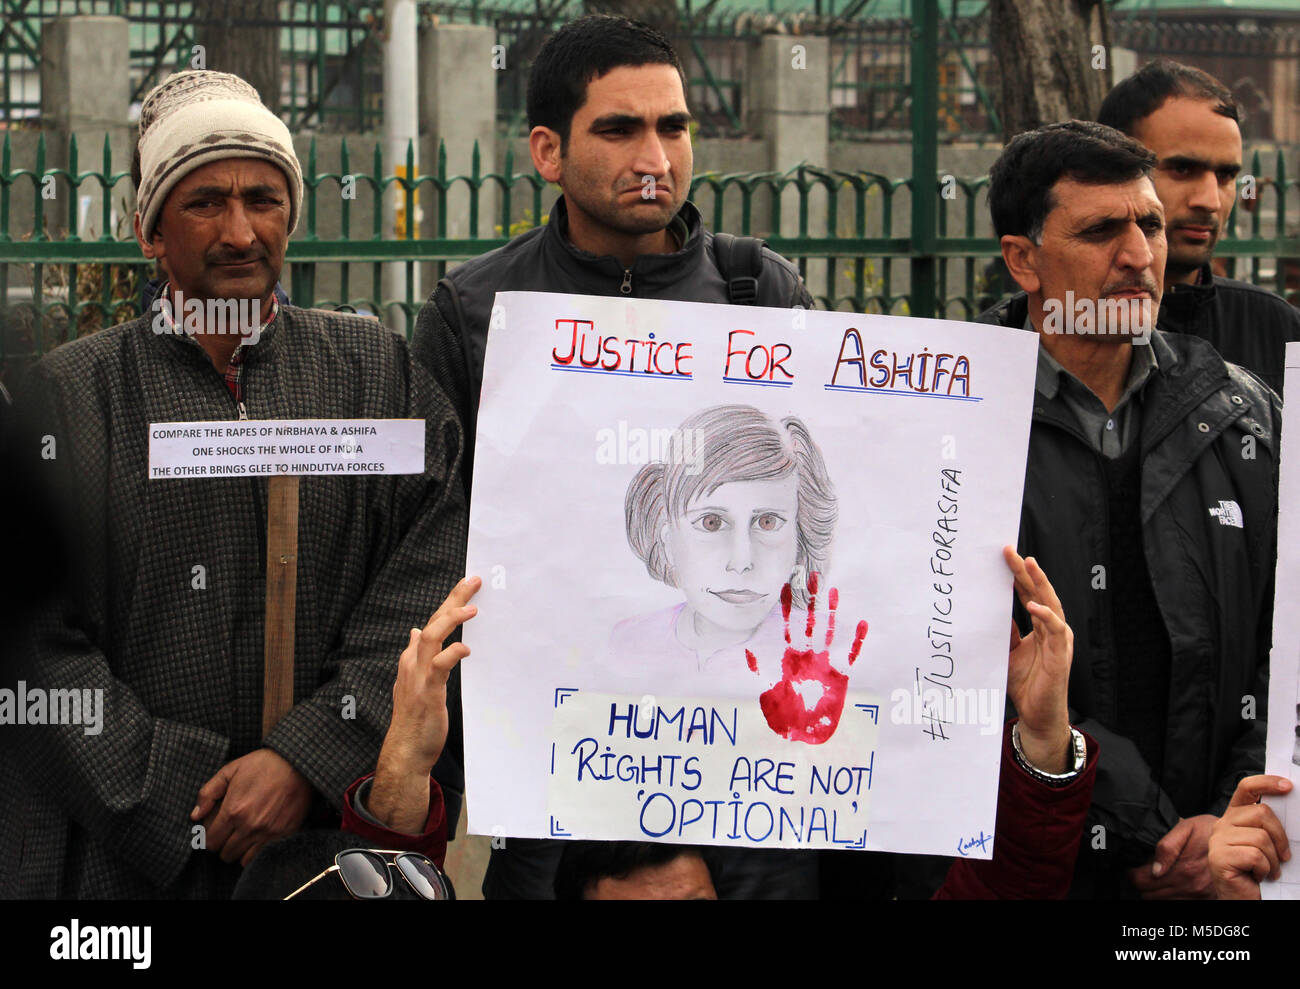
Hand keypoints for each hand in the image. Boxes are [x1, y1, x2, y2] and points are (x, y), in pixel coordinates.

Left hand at [191, 748, 313, 865]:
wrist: (297, 764)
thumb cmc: (262, 764)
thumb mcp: (230, 770)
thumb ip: (208, 792)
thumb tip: (195, 816)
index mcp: (233, 810)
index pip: (211, 841)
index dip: (209, 837)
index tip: (214, 830)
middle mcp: (249, 825)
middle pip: (225, 853)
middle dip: (223, 845)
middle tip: (228, 833)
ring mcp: (268, 832)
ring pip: (242, 859)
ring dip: (239, 850)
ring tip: (241, 837)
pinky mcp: (283, 834)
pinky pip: (261, 856)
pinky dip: (255, 852)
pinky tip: (256, 839)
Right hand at [369, 576, 480, 832]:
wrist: (406, 750)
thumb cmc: (416, 717)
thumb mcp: (416, 680)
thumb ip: (417, 655)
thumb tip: (416, 631)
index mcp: (413, 657)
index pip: (433, 621)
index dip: (450, 602)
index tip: (468, 585)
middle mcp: (413, 661)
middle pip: (433, 622)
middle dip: (453, 599)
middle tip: (473, 581)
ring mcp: (418, 676)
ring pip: (431, 638)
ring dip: (451, 620)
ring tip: (472, 609)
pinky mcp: (427, 692)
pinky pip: (439, 667)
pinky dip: (452, 654)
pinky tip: (466, 648)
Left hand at [744, 572, 866, 744]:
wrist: (802, 734)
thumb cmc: (783, 713)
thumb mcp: (766, 690)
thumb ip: (760, 669)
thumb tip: (747, 648)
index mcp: (789, 657)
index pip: (787, 626)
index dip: (786, 606)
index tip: (785, 584)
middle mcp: (807, 655)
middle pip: (809, 622)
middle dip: (811, 600)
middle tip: (813, 575)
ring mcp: (825, 663)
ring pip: (829, 632)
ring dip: (832, 613)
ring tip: (835, 591)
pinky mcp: (840, 676)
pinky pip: (850, 655)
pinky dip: (857, 641)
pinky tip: (862, 624)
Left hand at [1003, 547, 1072, 771]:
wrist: (1036, 714)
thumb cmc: (1025, 682)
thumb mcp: (1007, 651)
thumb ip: (1004, 629)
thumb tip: (990, 606)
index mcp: (1041, 626)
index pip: (1029, 594)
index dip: (1018, 575)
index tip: (1003, 555)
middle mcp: (1052, 629)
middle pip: (1039, 593)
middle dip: (1026, 571)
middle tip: (1010, 551)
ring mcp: (1059, 641)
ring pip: (1051, 604)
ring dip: (1040, 583)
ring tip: (1028, 565)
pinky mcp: (1061, 655)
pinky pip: (1056, 630)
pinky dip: (1046, 616)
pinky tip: (1034, 605)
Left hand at [1129, 815, 1218, 898]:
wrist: (1237, 840)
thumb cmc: (1210, 830)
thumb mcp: (1187, 827)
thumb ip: (1167, 847)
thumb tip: (1155, 869)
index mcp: (1184, 868)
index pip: (1142, 881)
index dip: (1133, 873)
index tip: (1134, 866)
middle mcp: (1192, 885)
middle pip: (1149, 894)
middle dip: (1142, 882)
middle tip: (1142, 870)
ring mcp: (1200, 895)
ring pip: (1162, 901)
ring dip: (1155, 890)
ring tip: (1157, 875)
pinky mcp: (1206, 899)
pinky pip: (1179, 904)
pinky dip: (1170, 896)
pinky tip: (1170, 882)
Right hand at [1209, 775, 1292, 899]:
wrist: (1243, 898)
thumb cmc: (1258, 872)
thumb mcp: (1266, 843)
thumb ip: (1269, 826)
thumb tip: (1289, 810)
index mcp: (1235, 817)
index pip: (1246, 788)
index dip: (1267, 783)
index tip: (1288, 787)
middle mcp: (1222, 824)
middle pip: (1261, 813)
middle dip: (1280, 837)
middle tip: (1282, 856)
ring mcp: (1218, 840)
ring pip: (1260, 837)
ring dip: (1273, 859)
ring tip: (1267, 870)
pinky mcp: (1219, 857)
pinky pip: (1254, 855)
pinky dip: (1264, 869)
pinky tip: (1258, 876)